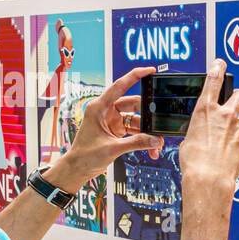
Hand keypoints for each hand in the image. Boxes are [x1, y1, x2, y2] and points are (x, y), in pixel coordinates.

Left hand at [55, 65, 163, 188]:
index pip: (119, 86)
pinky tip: (150, 148)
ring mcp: (113, 121)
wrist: (78, 169)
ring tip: (155, 145)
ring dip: (147, 133)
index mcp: (99, 107)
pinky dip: (143, 139)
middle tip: (160, 126)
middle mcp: (106, 111)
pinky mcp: (117, 130)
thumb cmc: (85, 156)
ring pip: (137, 120)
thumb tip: (155, 140)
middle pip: (134, 105)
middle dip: (149, 117)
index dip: (135, 76)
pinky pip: (135, 131)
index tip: (150, 70)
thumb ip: (136, 143)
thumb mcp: (112, 148)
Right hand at [178, 59, 238, 191]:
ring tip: (228, 139)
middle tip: (235, 101)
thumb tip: (202, 131)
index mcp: (205, 110)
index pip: (213, 81)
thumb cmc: (195, 161)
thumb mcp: (189, 138)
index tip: (220, 63)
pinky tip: (230, 152)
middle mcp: (224, 115)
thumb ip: (199, 128)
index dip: (217, 68)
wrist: (209, 178)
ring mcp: (237, 127)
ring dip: (238, 125)